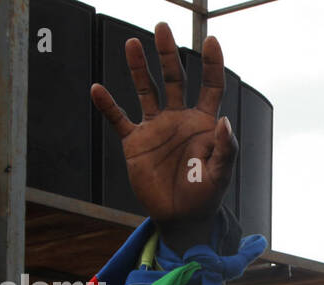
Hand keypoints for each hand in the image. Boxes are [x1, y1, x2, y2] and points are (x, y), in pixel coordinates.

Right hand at [90, 23, 235, 240]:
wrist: (181, 218)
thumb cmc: (205, 196)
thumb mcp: (220, 176)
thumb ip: (225, 149)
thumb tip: (224, 121)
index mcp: (204, 123)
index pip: (210, 86)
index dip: (212, 64)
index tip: (212, 41)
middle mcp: (179, 118)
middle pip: (174, 78)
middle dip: (168, 54)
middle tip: (162, 28)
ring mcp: (156, 127)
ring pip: (146, 90)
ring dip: (139, 68)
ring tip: (132, 45)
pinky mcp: (135, 142)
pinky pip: (118, 119)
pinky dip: (108, 106)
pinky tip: (98, 89)